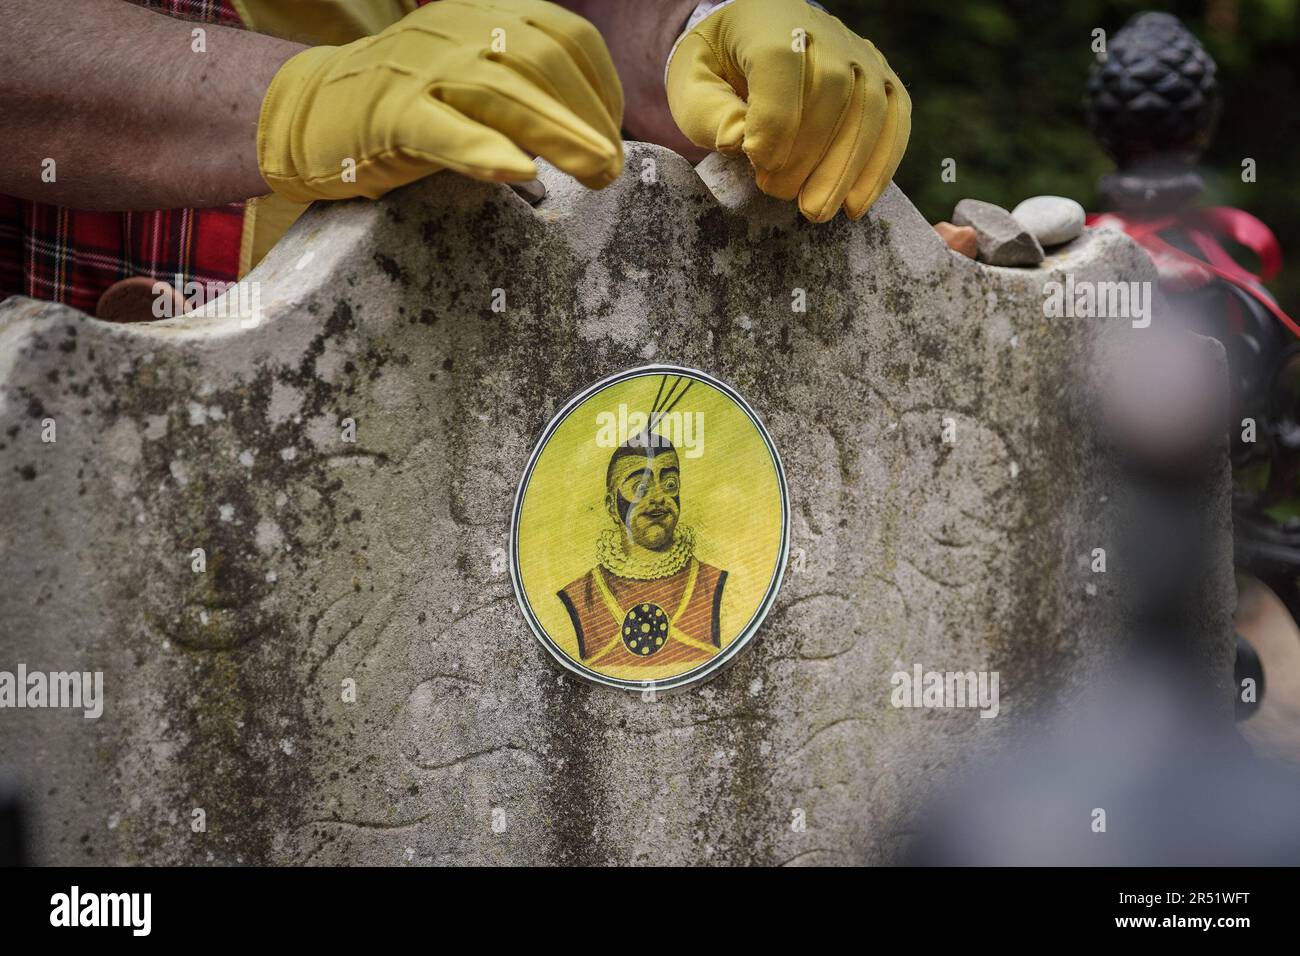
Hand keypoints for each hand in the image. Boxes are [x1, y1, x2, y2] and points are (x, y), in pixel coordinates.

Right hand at [257, 0, 623, 201]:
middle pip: (542, 62)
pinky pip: (442, 128)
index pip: (565, 36)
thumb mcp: (476, 81)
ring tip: (593, 174)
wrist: (310, 110)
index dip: (602, 86)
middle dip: (589, 117)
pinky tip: (519, 170)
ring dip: (558, 134)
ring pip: (502, 91)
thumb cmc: (409, 106)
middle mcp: (456, 29)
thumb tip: (599, 137)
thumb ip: (530, 92)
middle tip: (610, 169)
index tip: (613, 134)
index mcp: (484, 14)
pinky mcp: (387, 115)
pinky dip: (484, 148)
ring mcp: (420, 69)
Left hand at [666, 0, 910, 222]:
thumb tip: (739, 140)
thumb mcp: (693, 84)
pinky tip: (855, 204)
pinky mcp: (884, 82)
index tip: (758, 163)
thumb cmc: (722, 69)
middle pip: (832, 91)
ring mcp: (862, 56)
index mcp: (770, 25)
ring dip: (845, 169)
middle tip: (779, 192)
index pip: (782, 66)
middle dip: (807, 153)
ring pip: (870, 110)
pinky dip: (879, 167)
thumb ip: (707, 113)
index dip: (774, 122)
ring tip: (817, 210)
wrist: (758, 38)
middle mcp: (825, 32)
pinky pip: (895, 122)